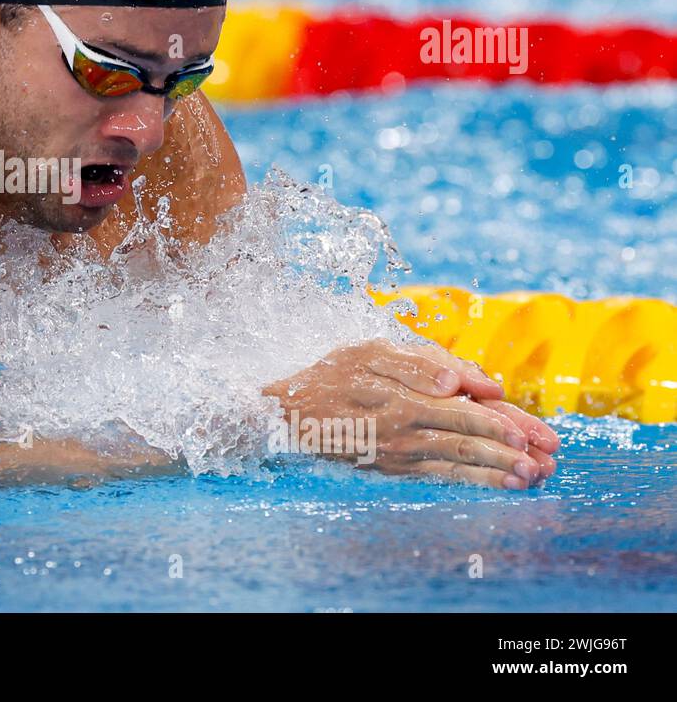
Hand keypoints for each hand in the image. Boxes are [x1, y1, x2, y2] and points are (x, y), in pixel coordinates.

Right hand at [264, 337, 559, 488]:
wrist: (287, 415)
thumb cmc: (332, 374)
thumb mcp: (368, 350)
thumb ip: (417, 360)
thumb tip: (457, 382)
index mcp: (402, 392)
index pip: (461, 406)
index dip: (498, 419)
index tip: (529, 432)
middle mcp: (403, 425)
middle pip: (467, 437)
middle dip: (511, 448)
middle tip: (548, 458)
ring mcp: (398, 452)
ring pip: (457, 461)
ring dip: (499, 470)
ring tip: (534, 477)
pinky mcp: (393, 468)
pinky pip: (439, 476)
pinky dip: (473, 482)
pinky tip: (500, 485)